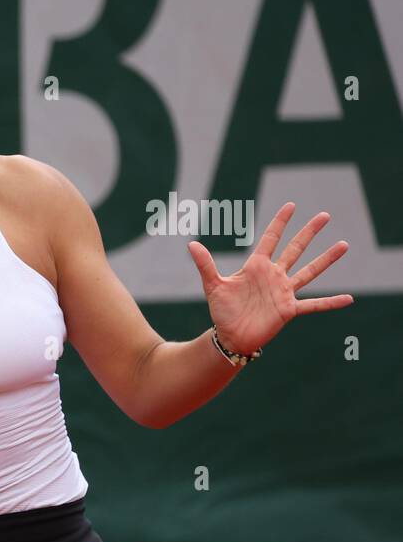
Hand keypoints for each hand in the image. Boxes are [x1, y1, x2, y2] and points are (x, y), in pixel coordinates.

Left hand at [187, 202, 353, 354]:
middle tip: (324, 215)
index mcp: (256, 267)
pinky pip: (314, 305)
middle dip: (309, 232)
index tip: (291, 205)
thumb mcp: (213, 285)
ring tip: (344, 245)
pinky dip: (330, 302)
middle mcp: (274, 276)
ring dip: (326, 260)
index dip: (280, 222)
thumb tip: (191, 243)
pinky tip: (349, 298)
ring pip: (309, 271)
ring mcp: (284, 292)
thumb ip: (205, 264)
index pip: (270, 239)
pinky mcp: (289, 310)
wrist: (230, 336)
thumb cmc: (222, 311)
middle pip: (295, 249)